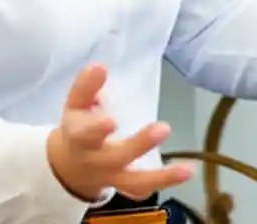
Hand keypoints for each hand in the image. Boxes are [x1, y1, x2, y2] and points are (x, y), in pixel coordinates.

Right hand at [47, 64, 193, 201]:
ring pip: (135, 182)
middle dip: (140, 145)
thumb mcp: (75, 106)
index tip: (112, 121)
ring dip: (161, 176)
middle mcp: (95, 161)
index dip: (97, 130)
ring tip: (187, 169)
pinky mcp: (124, 186)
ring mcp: (111, 177)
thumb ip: (86, 87)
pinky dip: (164, 183)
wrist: (70, 166)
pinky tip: (185, 172)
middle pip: (116, 158)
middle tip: (163, 128)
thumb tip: (100, 66)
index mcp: (79, 139)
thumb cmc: (78, 128)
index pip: (85, 136)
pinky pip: (143, 189)